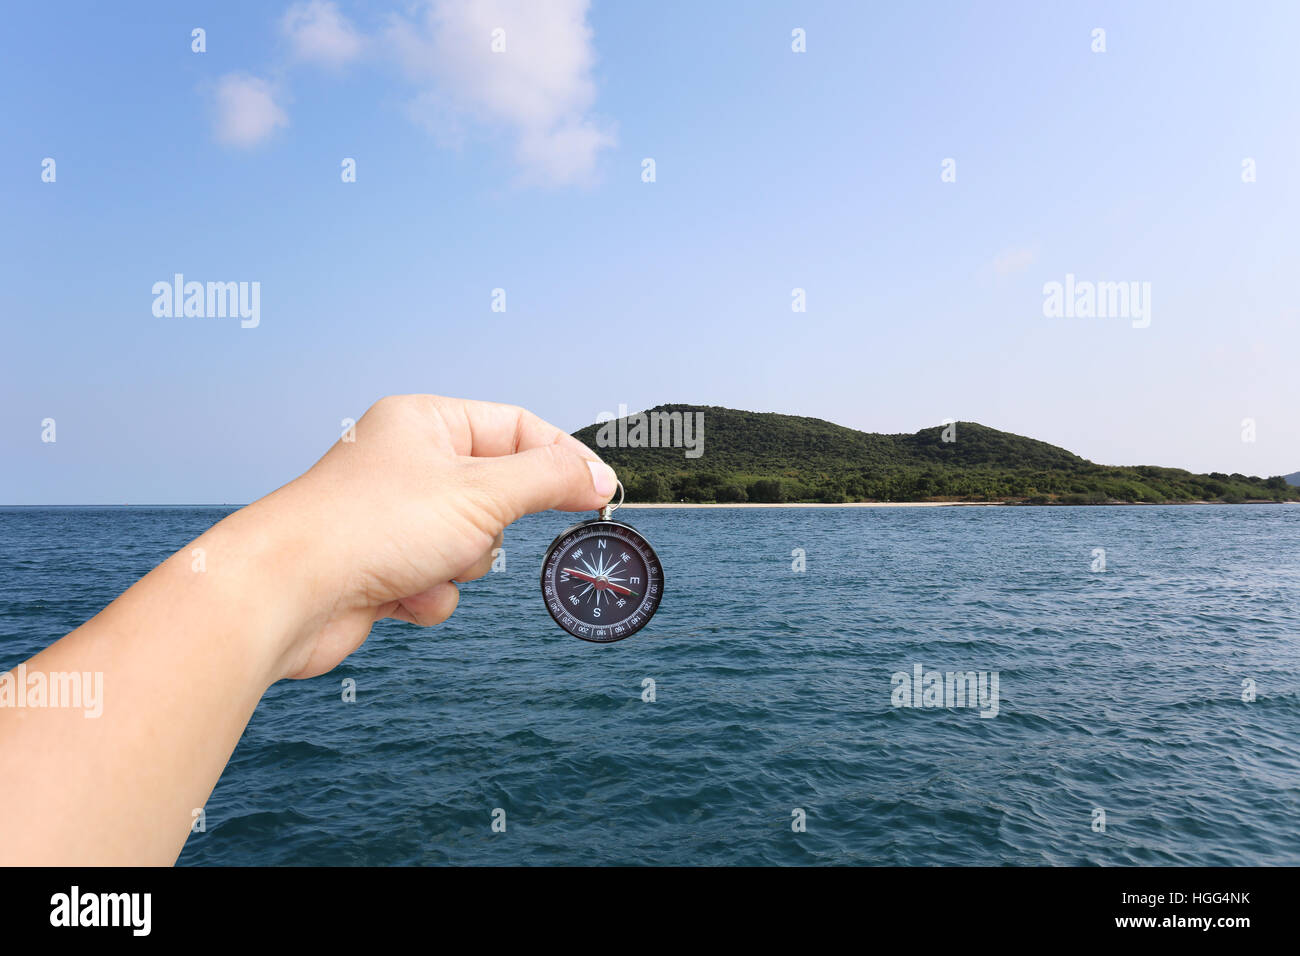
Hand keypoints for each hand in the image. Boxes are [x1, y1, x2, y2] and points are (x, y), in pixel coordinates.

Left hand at [243, 394, 617, 680]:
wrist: (286, 594)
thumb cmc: (372, 526)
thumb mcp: (482, 493)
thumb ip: (549, 480)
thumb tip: (599, 476)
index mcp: (426, 422)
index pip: (518, 427)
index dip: (562, 459)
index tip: (601, 493)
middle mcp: (407, 462)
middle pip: (498, 491)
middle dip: (493, 525)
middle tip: (474, 532)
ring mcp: (393, 516)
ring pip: (472, 543)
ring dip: (460, 565)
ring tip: (420, 565)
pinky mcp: (381, 567)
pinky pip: (440, 580)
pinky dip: (429, 593)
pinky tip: (395, 596)